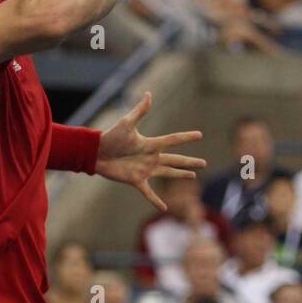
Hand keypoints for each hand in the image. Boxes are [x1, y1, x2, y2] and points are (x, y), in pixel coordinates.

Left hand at [96, 91, 205, 210]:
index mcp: (151, 144)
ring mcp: (145, 170)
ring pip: (168, 173)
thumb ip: (140, 111)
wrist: (97, 153)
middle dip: (190, 161)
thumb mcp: (127, 123)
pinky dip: (156, 200)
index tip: (199, 135)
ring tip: (194, 176)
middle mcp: (151, 157)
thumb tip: (149, 94)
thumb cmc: (111, 137)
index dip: (186, 138)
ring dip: (180, 174)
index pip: (173, 140)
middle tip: (204, 163)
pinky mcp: (136, 181)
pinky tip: (165, 208)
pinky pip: (149, 193)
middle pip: (175, 159)